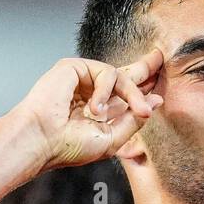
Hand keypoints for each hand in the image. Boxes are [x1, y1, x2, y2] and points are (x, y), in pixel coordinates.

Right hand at [13, 49, 164, 173]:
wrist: (42, 141)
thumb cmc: (69, 146)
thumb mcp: (112, 139)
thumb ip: (133, 120)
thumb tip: (155, 101)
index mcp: (99, 111)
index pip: (125, 95)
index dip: (144, 90)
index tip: (161, 89)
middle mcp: (91, 93)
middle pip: (124, 74)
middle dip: (145, 68)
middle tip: (160, 57)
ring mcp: (82, 79)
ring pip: (121, 76)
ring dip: (134, 94)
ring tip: (138, 110)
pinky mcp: (74, 68)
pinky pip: (106, 72)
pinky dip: (106, 90)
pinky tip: (95, 108)